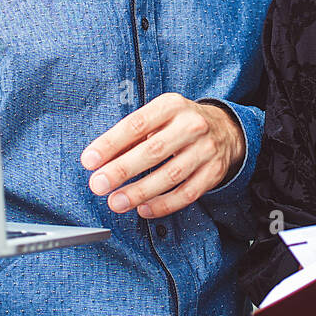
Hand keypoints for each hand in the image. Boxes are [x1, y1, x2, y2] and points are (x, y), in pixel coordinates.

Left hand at [81, 92, 244, 218]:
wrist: (226, 129)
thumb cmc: (180, 123)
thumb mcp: (158, 116)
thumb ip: (131, 135)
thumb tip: (100, 159)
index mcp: (172, 105)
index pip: (137, 124)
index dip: (111, 143)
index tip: (89, 160)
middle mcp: (191, 125)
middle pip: (153, 151)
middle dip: (122, 170)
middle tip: (98, 184)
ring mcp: (205, 150)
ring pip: (170, 176)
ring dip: (139, 192)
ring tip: (116, 202)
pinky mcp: (214, 172)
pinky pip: (187, 194)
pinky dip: (163, 205)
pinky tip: (144, 209)